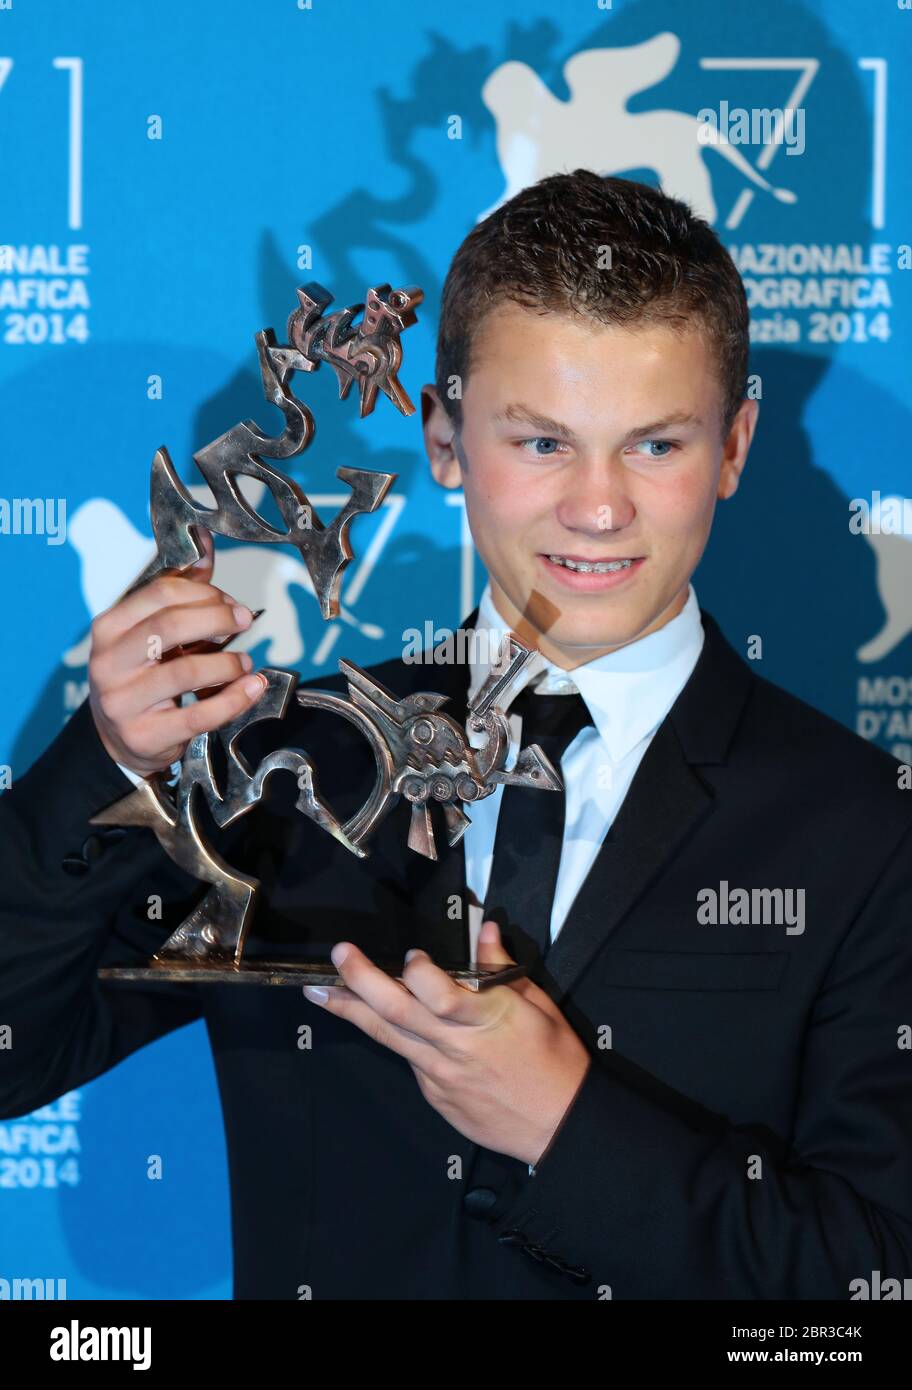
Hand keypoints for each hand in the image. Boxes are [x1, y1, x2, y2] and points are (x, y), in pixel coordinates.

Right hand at [88, 527, 267, 776]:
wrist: (118, 738)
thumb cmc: (140, 677)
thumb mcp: (150, 633)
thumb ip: (179, 594)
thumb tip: (206, 546)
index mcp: (109, 628)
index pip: (159, 593)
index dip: (204, 593)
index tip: (230, 602)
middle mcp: (108, 663)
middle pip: (170, 625)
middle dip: (217, 619)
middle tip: (244, 622)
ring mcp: (123, 702)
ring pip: (185, 672)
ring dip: (227, 663)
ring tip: (245, 662)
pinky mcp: (145, 735)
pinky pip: (198, 715)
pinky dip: (233, 699)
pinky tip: (251, 688)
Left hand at [304, 919, 591, 1167]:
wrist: (560, 1126)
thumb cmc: (557, 1062)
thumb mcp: (541, 1007)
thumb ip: (503, 970)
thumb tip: (485, 930)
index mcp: (487, 1020)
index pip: (439, 994)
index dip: (418, 973)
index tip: (409, 953)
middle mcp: (457, 1048)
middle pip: (398, 1012)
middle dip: (362, 981)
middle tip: (338, 957)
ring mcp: (441, 1076)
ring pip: (388, 1038)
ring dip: (351, 1011)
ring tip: (319, 991)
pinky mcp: (436, 1096)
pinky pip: (408, 1059)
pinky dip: (390, 1037)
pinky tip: (372, 1020)